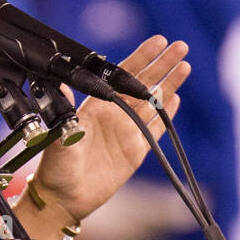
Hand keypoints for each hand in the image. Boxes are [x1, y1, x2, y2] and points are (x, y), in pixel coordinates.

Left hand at [32, 35, 190, 222]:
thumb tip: (61, 85)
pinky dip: (166, 114)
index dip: (140, 57)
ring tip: (184, 65)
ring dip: (169, 84)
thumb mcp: (56, 135)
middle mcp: (113, 114)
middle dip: (162, 64)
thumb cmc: (55, 167)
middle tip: (180, 46)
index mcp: (95, 106)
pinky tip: (175, 98)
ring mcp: (126, 132)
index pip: (121, 75)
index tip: (156, 41)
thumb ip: (63, 112)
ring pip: (153, 102)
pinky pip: (155, 129)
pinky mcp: (136, 151)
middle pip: (143, 84)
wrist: (64, 198)